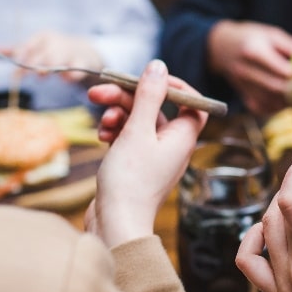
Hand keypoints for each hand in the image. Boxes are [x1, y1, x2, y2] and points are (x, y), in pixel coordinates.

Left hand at [7, 31, 102, 80]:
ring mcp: (69, 52)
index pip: (28, 46)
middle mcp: (55, 42)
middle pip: (41, 54)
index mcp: (42, 36)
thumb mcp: (33, 46)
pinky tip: (65, 78)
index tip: (14, 72)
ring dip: (49, 69)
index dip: (20, 58)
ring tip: (43, 74)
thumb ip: (12, 51)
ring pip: (57, 62)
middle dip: (33, 65)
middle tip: (26, 74)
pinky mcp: (81, 63)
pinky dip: (70, 76)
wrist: (82, 50)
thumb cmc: (51, 49)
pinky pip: (75, 71)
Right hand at [85, 60, 207, 247]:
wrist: (115, 225)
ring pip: (138, 121)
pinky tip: (101, 135)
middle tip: (99, 91)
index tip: (148, 78)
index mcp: (183, 137)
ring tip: (101, 121)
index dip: (172, 86)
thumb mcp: (137, 130)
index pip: (191, 102)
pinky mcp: (135, 165)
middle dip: (127, 96)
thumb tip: (158, 66)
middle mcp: (172, 145)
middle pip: (156, 108)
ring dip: (117, 113)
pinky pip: (128, 137)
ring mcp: (153, 156)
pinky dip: (114, 131)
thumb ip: (148, 96)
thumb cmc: (130, 181)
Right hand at [207, 20, 291, 116]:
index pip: (283, 71)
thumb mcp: (272, 34)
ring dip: (287, 100)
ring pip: (270, 101)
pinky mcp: (242, 95)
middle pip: (277, 88)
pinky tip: (282, 100)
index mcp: (254, 51)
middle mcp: (245, 70)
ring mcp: (242, 85)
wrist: (221, 46)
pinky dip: (275, 107)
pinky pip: (262, 108)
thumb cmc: (252, 37)